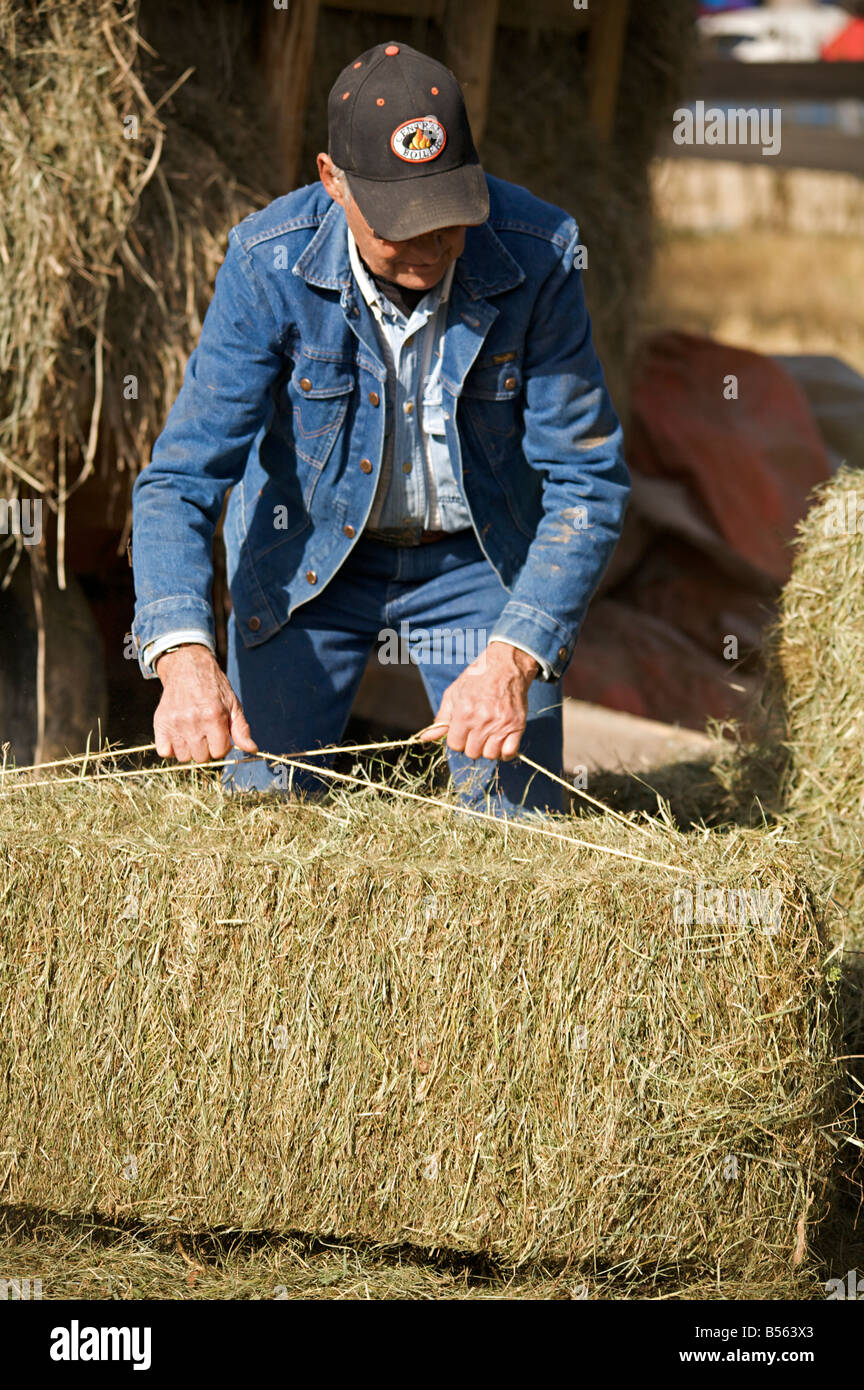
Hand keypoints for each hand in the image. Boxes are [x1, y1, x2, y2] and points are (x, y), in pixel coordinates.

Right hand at [153, 644, 257, 762]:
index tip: (219, 735)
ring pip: (184, 757)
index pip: (219, 752)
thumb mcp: (233, 705)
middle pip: (201, 757)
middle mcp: (193, 721)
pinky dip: (171, 748)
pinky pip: (164, 751)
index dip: (222, 746)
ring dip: (189, 749)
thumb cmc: (214, 687)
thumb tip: (252, 749)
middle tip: (206, 733)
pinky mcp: (160, 722)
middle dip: (207, 748)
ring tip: (192, 733)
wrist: (188, 667)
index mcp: (214, 717)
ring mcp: (175, 723)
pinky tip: (179, 736)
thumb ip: (241, 729)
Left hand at [420, 642, 538, 761]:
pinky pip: (510, 752)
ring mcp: (501, 725)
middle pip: (472, 752)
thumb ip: (441, 719)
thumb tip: (426, 738)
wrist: (505, 666)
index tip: (463, 732)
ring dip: (488, 749)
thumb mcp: (453, 694)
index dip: (457, 740)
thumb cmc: (476, 679)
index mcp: (463, 713)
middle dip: (472, 745)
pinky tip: (501, 743)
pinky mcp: (517, 726)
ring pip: (490, 755)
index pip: (455, 745)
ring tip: (489, 737)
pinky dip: (505, 752)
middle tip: (476, 733)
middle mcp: (482, 721)